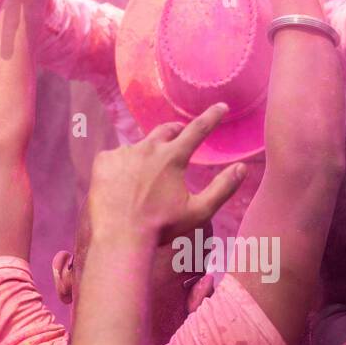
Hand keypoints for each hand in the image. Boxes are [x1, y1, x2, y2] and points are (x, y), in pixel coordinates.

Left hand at [86, 103, 247, 248]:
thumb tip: (242, 168)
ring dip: (147, 155)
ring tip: (145, 180)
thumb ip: (223, 188)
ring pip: (140, 147)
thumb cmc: (162, 227)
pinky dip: (123, 166)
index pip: (197, 130)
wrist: (120, 238)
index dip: (212, 116)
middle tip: (180, 136)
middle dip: (176, 131)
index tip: (221, 106)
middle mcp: (147, 148)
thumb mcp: (199, 211)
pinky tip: (123, 185)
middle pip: (166, 130)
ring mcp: (122, 152)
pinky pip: (117, 157)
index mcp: (172, 157)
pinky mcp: (103, 161)